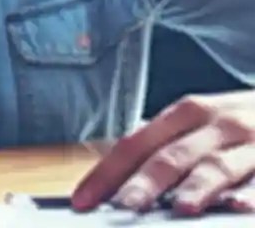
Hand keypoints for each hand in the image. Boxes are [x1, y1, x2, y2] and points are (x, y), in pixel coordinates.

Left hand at [72, 91, 254, 215]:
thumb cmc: (238, 122)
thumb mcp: (200, 122)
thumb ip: (164, 146)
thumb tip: (115, 180)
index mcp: (185, 114)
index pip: (135, 144)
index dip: (107, 172)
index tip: (83, 200)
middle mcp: (215, 124)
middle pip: (172, 155)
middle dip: (146, 182)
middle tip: (125, 205)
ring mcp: (251, 143)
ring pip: (218, 165)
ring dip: (198, 186)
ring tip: (182, 206)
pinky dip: (250, 193)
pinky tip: (239, 206)